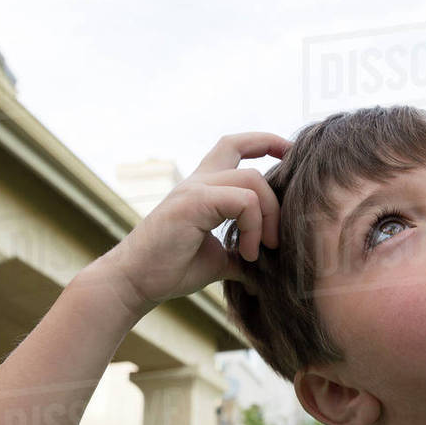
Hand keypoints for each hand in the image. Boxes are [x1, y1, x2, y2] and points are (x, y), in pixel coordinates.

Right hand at [92, 132, 288, 318]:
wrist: (135, 283)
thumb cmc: (171, 270)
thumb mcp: (219, 260)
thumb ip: (242, 253)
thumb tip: (267, 269)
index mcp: (203, 188)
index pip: (235, 146)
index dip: (265, 141)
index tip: (290, 154)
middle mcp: (198, 181)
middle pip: (249, 161)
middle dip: (275, 192)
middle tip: (279, 237)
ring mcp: (194, 189)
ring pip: (252, 180)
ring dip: (268, 216)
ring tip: (261, 251)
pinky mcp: (193, 203)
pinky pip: (242, 201)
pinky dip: (254, 227)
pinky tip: (247, 254)